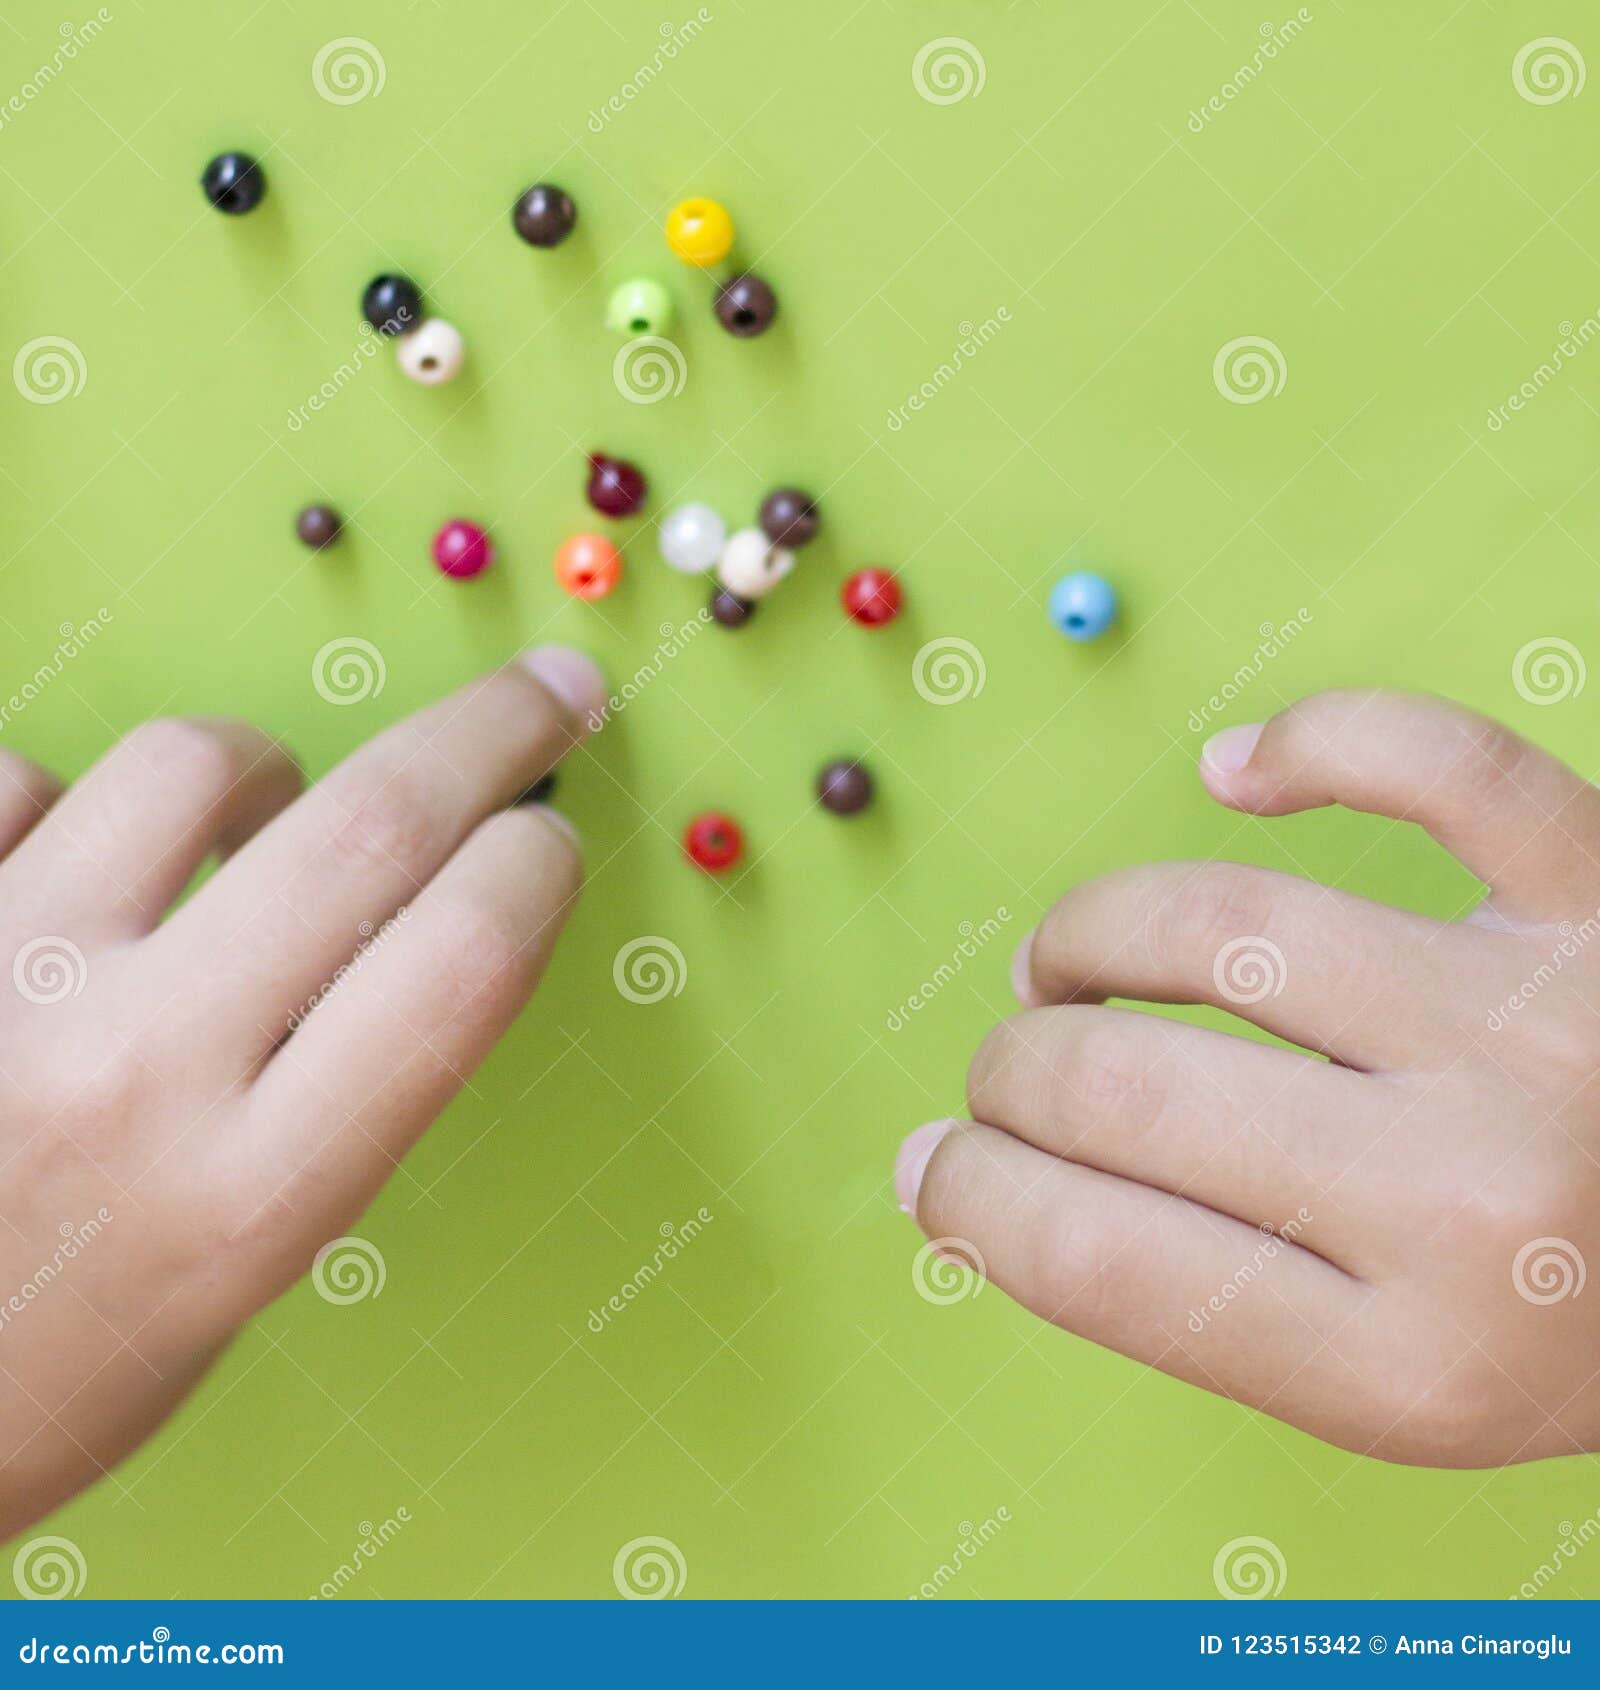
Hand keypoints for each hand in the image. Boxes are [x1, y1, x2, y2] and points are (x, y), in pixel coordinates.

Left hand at [0, 646, 603, 1534]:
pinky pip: (21, 777)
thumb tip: (421, 914)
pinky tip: (77, 866)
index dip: (535, 867)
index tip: (545, 838)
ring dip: (260, 767)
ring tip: (255, 811)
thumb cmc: (50, 1361)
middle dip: (492, 732)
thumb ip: (338, 1102)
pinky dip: (68, 799)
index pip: (461, 963)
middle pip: (372, 826)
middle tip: (548, 691)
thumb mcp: (244, 1271)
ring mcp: (3, 978)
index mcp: (252, 1193)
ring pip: (191, 760)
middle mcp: (132, 1073)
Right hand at [896, 689, 1599, 1466]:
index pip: (1095, 1260)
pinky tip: (1242, 769)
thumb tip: (968, 1177)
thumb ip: (1201, 1300)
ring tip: (1069, 966)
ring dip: (1092, 933)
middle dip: (1013, 1071)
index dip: (967, 1196)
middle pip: (1125, 1089)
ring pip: (1224, 921)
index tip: (933, 1161)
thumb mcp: (1397, 1385)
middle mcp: (1474, 1200)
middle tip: (1016, 1067)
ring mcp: (1542, 1025)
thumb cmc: (1565, 1323)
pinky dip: (1316, 739)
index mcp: (1413, 1367)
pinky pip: (1438, 764)